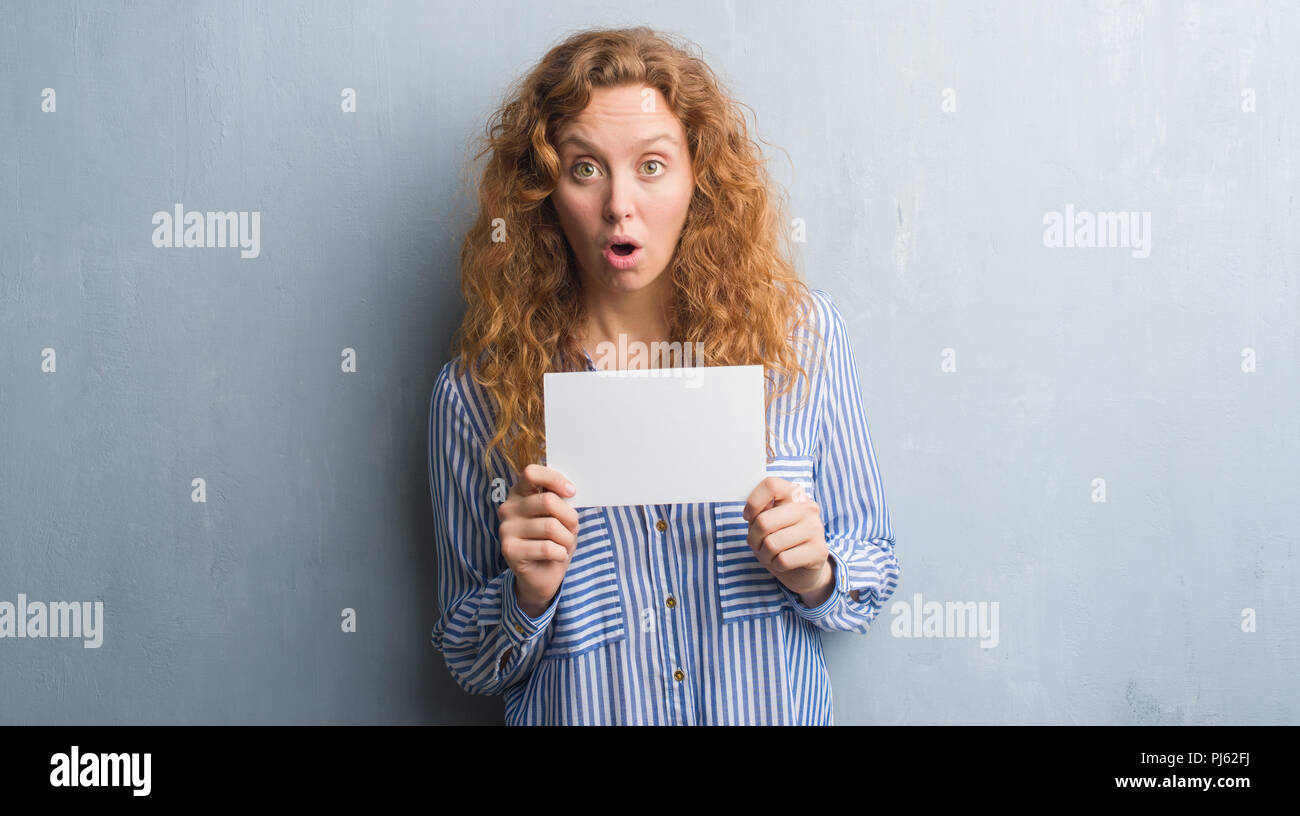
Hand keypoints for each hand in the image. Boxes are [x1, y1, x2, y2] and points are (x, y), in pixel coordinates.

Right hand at [498, 464, 579, 617]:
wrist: (542, 575)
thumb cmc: (553, 540)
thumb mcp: (559, 516)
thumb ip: (560, 500)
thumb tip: (570, 491)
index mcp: (519, 493)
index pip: (532, 473)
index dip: (554, 479)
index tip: (572, 492)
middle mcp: (508, 508)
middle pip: (547, 501)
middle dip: (569, 517)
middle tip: (573, 528)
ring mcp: (506, 529)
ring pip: (551, 526)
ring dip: (567, 538)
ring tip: (564, 545)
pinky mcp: (509, 550)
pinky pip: (547, 547)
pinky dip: (561, 553)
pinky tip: (558, 555)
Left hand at [742, 476, 832, 601]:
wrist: (804, 568)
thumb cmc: (780, 541)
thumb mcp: (767, 522)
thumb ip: (759, 511)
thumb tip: (750, 512)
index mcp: (794, 493)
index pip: (771, 485)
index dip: (753, 503)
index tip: (748, 516)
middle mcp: (808, 507)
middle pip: (764, 521)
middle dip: (753, 538)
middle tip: (757, 544)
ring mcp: (816, 528)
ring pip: (772, 544)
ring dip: (764, 554)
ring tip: (770, 554)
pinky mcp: (819, 550)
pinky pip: (783, 560)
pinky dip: (776, 565)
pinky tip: (783, 563)